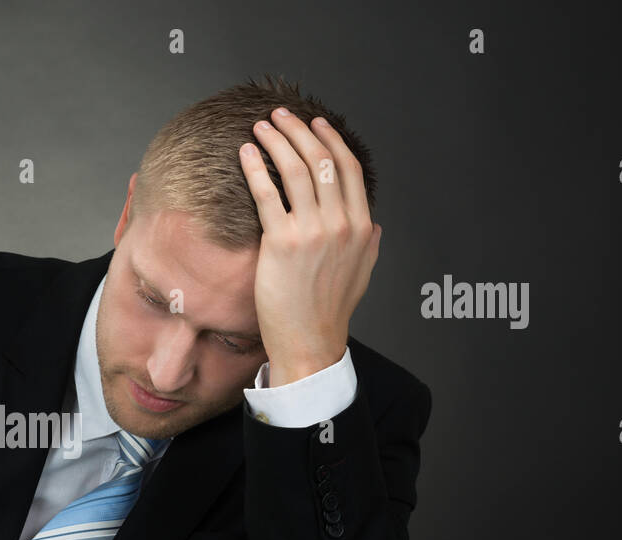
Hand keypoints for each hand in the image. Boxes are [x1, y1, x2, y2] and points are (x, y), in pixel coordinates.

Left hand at [239, 108, 381, 385]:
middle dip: (299, 131)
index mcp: (362, 226)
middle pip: (322, 160)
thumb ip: (369, 244)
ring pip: (296, 170)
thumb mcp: (362, 273)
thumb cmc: (329, 311)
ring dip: (277, 141)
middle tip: (280, 116)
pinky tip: (246, 154)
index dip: (331, 140)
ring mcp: (313, 232)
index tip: (315, 124)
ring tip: (261, 127)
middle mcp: (341, 224)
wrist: (309, 341)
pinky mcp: (282, 243)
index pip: (348, 168)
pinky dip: (257, 168)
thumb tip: (375, 224)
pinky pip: (268, 194)